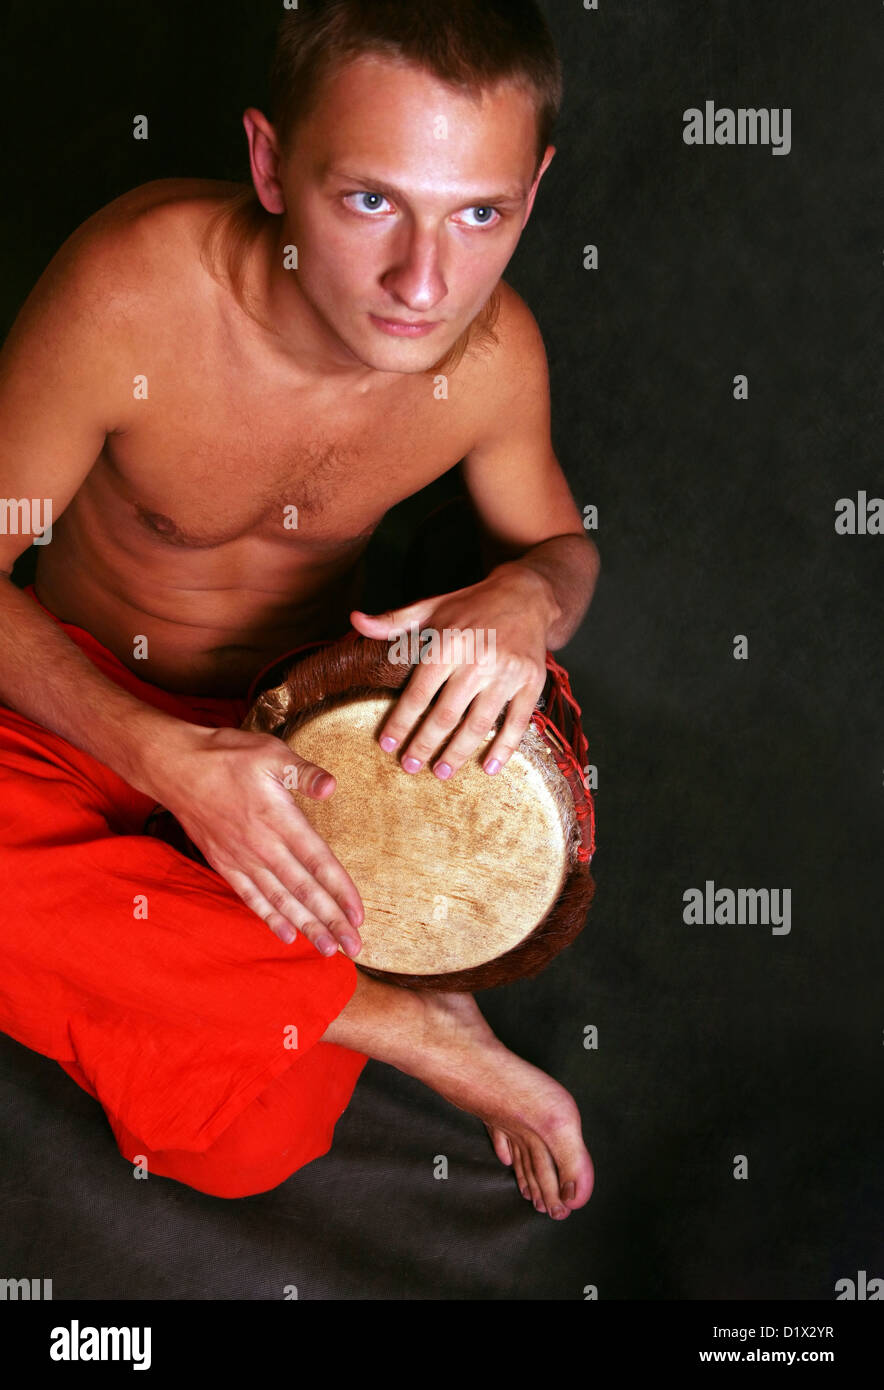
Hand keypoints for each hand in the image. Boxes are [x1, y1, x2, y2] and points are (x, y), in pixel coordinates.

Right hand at [148, 724, 363, 957]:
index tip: (358, 915)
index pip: (318, 862)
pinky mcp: (225, 863)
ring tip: (327, 949)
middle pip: (304, 891)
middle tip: (354, 947)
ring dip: (306, 926)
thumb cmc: (227, 756)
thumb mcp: (271, 753)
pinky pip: (251, 897)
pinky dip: (269, 917)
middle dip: (330, 921)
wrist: (176, 767)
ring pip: (280, 900)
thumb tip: (331, 786)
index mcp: (280, 820)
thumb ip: (303, 773)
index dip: (340, 891)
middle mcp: (263, 846)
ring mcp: (242, 859)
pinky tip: (286, 935)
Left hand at [351, 566, 554, 780]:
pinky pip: (516, 722)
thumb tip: (354, 620)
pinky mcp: (531, 682)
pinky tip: (490, 768)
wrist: (526, 594)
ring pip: (478, 724)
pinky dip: (504, 748)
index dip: (401, 722)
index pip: (418, 693)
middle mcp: (478, 660)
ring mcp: (507, 673)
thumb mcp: (431, 607)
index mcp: (449, 643)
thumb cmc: (472, 604)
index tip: (387, 745)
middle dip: (425, 745)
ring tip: (442, 772)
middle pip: (446, 715)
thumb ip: (393, 621)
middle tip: (410, 766)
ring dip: (458, 753)